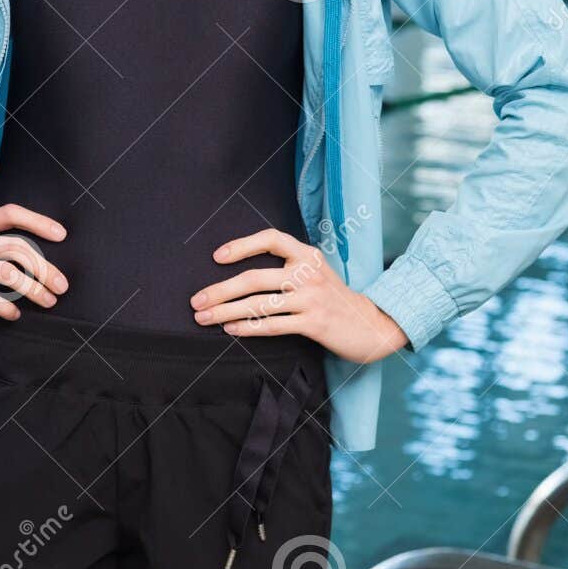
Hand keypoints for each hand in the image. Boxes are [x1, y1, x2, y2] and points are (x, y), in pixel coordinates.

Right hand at [0, 203, 68, 325]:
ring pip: (7, 272)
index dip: (38, 221)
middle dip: (45, 267)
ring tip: (48, 301)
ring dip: (33, 289)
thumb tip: (38, 258)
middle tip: (62, 286)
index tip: (62, 235)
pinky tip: (15, 314)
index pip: (11, 213)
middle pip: (16, 247)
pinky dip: (6, 307)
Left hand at [189, 226, 407, 363]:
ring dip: (226, 312)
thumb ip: (288, 267)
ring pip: (259, 304)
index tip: (217, 257)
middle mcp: (309, 272)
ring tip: (204, 318)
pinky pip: (273, 324)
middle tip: (196, 300)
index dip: (242, 245)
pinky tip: (231, 330)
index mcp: (307, 255)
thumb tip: (241, 275)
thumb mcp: (316, 272)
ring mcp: (312, 298)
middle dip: (220, 290)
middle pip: (255, 277)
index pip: (271, 239)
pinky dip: (248, 328)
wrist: (370, 325)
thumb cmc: (333, 299)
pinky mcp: (314, 322)